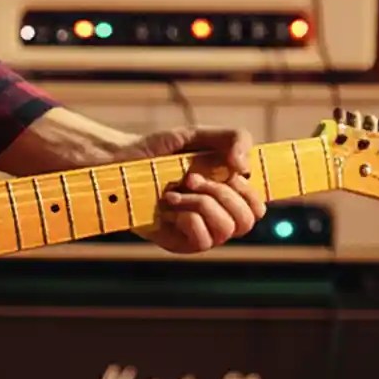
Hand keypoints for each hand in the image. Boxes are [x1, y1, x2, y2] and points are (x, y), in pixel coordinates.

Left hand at [112, 126, 266, 253]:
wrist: (120, 161)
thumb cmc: (158, 150)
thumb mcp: (199, 135)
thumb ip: (235, 139)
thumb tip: (245, 168)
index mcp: (226, 195)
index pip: (257, 206)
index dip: (245, 189)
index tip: (219, 170)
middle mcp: (215, 217)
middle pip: (248, 220)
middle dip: (222, 194)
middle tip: (190, 178)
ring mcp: (197, 233)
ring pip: (226, 230)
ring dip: (202, 203)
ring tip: (175, 192)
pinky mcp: (178, 244)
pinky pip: (202, 240)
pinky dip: (189, 217)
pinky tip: (168, 206)